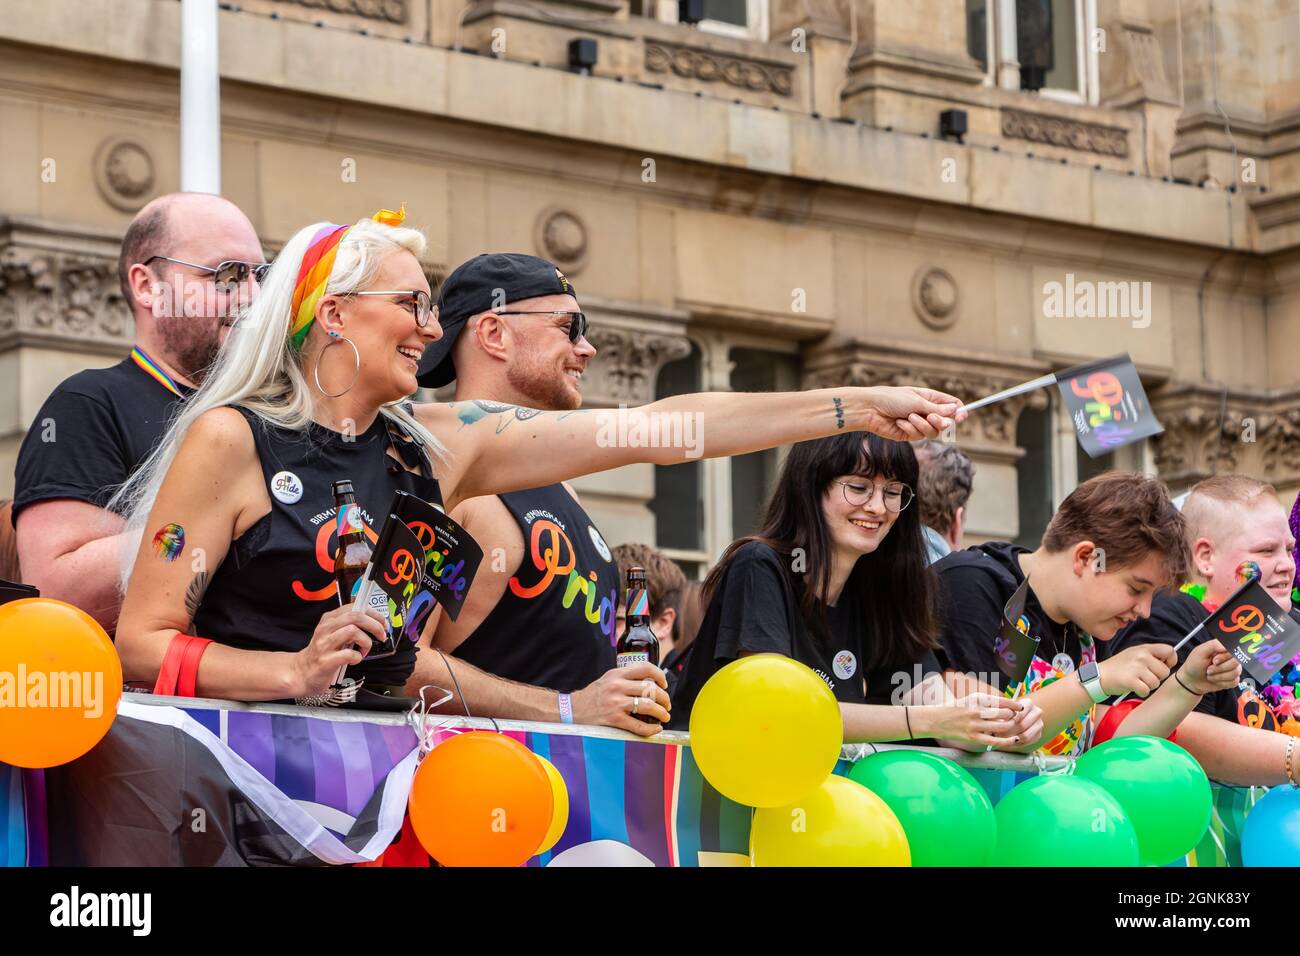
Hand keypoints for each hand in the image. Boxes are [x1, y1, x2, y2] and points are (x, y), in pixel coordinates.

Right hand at [289, 605, 386, 696]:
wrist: (302, 672)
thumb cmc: (322, 653)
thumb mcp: (333, 633)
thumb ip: (348, 625)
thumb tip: (374, 621)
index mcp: (329, 619)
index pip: (354, 607)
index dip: (373, 613)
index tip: (383, 622)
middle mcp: (326, 628)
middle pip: (356, 616)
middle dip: (375, 625)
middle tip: (381, 635)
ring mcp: (324, 644)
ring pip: (353, 631)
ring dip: (366, 642)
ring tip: (364, 650)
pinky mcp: (326, 661)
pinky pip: (349, 654)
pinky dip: (358, 657)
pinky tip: (355, 660)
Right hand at [572, 662, 669, 736]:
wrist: (573, 709)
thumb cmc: (594, 695)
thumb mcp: (608, 679)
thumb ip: (626, 679)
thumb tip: (650, 684)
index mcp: (617, 674)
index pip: (645, 668)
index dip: (659, 675)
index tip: (664, 684)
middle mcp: (617, 686)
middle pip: (650, 689)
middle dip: (664, 698)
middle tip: (667, 704)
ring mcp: (616, 703)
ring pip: (648, 706)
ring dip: (661, 712)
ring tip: (665, 716)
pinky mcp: (614, 720)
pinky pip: (639, 725)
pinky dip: (651, 729)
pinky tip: (656, 728)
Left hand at [860, 386, 964, 440]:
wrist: (870, 410)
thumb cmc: (891, 399)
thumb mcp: (917, 401)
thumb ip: (936, 409)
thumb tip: (955, 410)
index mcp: (929, 398)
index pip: (951, 405)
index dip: (959, 411)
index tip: (961, 417)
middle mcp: (926, 411)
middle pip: (945, 422)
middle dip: (940, 421)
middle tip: (932, 418)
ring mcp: (918, 424)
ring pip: (933, 432)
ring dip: (922, 425)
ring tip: (909, 417)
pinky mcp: (909, 434)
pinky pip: (919, 436)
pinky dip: (910, 429)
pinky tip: (899, 423)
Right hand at [912, 694, 1033, 746]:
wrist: (934, 720)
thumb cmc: (954, 709)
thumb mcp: (969, 700)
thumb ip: (986, 702)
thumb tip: (1006, 706)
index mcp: (976, 698)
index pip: (1002, 700)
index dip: (1014, 705)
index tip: (1021, 707)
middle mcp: (976, 710)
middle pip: (1004, 714)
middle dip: (1013, 716)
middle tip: (1015, 718)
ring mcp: (975, 725)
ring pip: (1002, 727)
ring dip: (1010, 727)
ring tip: (1012, 727)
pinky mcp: (973, 737)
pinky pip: (995, 741)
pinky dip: (1007, 741)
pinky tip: (1014, 740)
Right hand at [1098, 643, 1175, 697]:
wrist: (1100, 675)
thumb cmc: (1120, 666)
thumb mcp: (1135, 654)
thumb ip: (1151, 655)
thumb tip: (1170, 661)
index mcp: (1144, 648)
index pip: (1169, 651)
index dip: (1170, 660)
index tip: (1162, 666)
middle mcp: (1142, 656)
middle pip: (1165, 671)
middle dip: (1157, 677)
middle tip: (1144, 676)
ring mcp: (1136, 668)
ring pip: (1156, 683)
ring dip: (1149, 686)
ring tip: (1137, 681)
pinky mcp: (1131, 680)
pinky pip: (1147, 690)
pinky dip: (1141, 692)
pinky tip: (1133, 687)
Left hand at [1178, 639, 1241, 694]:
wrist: (1192, 680)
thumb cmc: (1194, 665)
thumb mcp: (1200, 652)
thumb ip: (1213, 645)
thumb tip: (1226, 646)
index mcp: (1222, 648)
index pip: (1233, 650)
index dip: (1224, 657)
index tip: (1214, 661)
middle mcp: (1229, 657)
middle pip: (1236, 662)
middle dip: (1220, 668)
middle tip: (1209, 669)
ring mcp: (1232, 668)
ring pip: (1235, 672)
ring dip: (1219, 676)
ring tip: (1210, 674)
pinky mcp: (1233, 679)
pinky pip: (1234, 681)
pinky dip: (1222, 682)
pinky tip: (1215, 679)